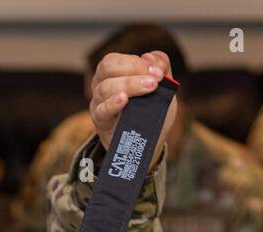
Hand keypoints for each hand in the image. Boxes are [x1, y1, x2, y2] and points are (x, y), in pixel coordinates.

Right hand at [88, 50, 177, 173]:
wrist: (147, 145)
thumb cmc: (151, 114)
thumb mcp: (162, 90)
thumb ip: (163, 70)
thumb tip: (152, 55)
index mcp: (113, 73)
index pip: (117, 59)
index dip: (137, 62)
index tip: (159, 72)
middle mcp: (102, 85)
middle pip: (108, 67)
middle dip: (133, 69)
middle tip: (154, 80)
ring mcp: (99, 104)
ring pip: (106, 87)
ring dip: (130, 84)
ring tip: (150, 87)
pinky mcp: (100, 122)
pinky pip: (102, 110)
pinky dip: (113, 103)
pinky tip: (124, 100)